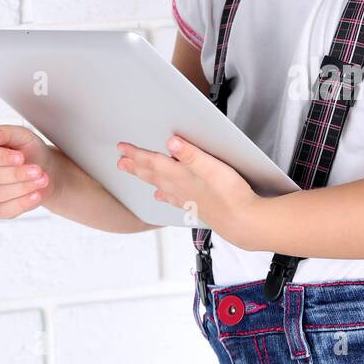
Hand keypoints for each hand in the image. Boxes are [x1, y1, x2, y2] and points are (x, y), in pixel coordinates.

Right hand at [0, 124, 59, 218]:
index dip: (2, 158)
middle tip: (37, 170)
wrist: (44, 171)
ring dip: (23, 187)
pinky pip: (4, 210)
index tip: (21, 157)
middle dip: (16, 174)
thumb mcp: (22, 136)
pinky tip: (36, 195)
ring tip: (42, 180)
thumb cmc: (29, 151)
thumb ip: (7, 132)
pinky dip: (22, 203)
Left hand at [116, 135, 262, 246]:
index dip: (136, 154)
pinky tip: (160, 196)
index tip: (122, 147)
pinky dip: (163, 195)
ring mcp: (186, 199)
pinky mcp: (195, 206)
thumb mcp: (213, 168)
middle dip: (135, 166)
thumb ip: (192, 154)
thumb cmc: (231, 196)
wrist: (243, 223)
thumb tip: (171, 141)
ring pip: (159, 186)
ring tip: (133, 173)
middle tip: (121, 161)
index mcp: (182, 176)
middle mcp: (180, 188)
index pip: (153, 162)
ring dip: (145, 178)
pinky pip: (172, 198)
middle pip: (152, 174)